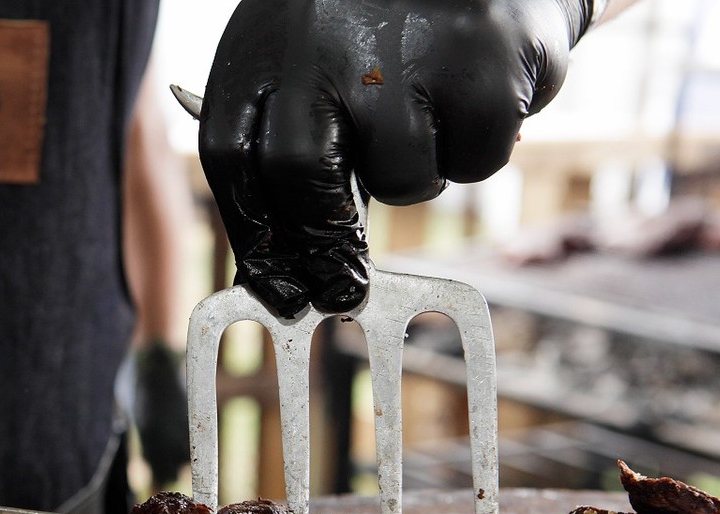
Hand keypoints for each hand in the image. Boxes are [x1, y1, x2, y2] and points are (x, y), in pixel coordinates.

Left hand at [200, 0, 600, 316]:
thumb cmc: (384, 11)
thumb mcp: (313, 47)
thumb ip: (295, 132)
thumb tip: (288, 263)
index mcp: (268, 38)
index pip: (231, 155)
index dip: (254, 231)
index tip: (277, 280)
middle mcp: (326, 40)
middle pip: (299, 176)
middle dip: (325, 239)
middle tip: (344, 278)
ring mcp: (409, 54)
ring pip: (403, 180)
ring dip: (420, 172)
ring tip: (434, 109)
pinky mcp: (488, 68)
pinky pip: (478, 161)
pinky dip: (483, 144)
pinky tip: (486, 85)